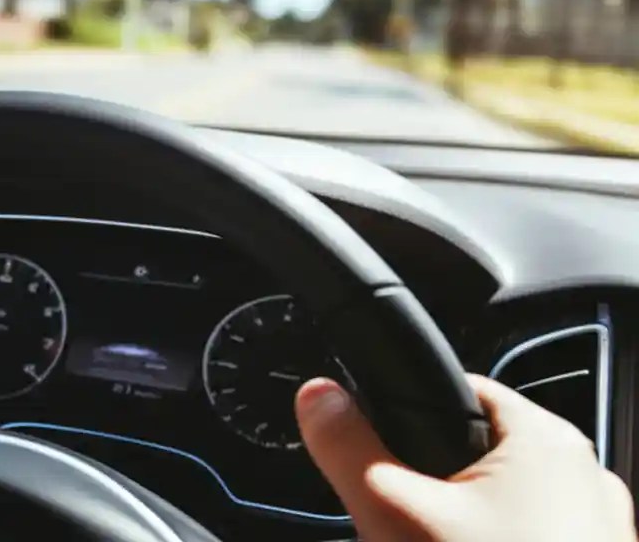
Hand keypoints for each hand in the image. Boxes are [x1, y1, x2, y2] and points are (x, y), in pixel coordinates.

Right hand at [296, 374, 635, 540]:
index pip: (459, 391)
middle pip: (478, 457)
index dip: (407, 418)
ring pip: (504, 510)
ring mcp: (601, 531)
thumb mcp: (393, 513)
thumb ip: (348, 447)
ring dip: (464, 531)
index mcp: (545, 440)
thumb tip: (318, 396)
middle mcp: (586, 477)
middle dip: (434, 489)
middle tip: (406, 528)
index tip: (383, 457)